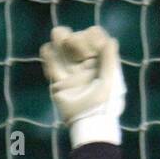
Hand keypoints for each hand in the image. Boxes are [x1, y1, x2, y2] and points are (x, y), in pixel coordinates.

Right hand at [39, 25, 125, 146]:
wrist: (89, 122)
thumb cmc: (104, 101)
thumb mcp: (111, 80)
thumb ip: (109, 60)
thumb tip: (110, 40)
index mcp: (100, 60)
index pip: (94, 37)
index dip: (91, 36)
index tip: (92, 46)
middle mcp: (84, 63)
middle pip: (76, 39)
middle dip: (74, 39)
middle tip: (75, 47)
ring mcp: (70, 71)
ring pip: (61, 48)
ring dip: (59, 38)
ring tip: (58, 37)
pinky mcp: (58, 81)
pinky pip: (50, 64)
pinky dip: (48, 55)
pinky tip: (48, 50)